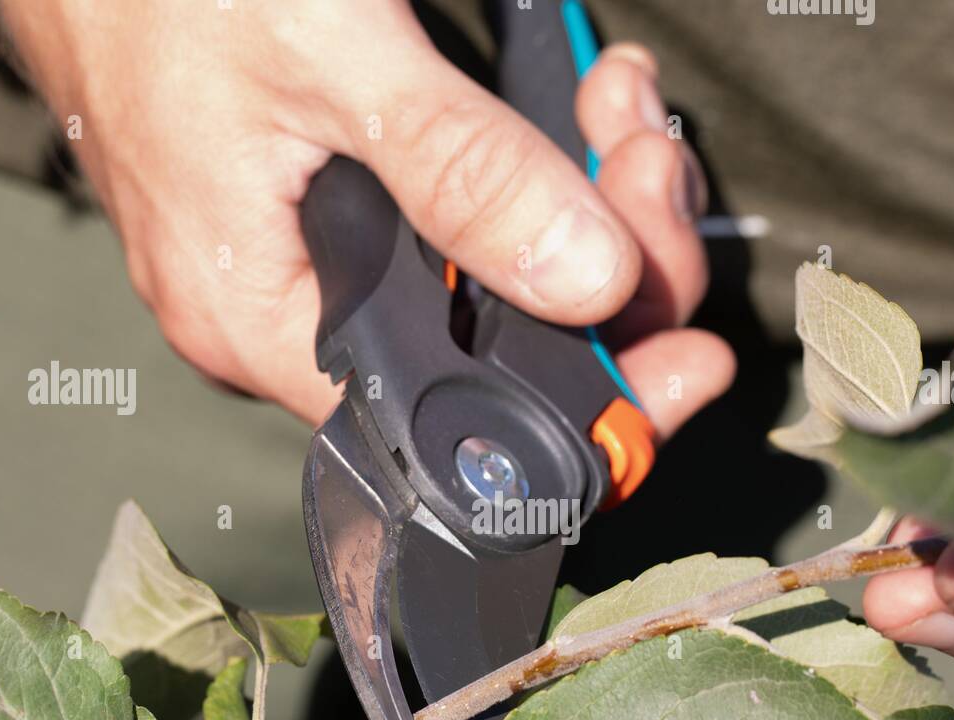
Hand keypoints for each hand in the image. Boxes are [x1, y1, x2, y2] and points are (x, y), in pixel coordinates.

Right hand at [0, 0, 733, 429]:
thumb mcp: (328, 58)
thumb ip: (462, 172)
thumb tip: (588, 281)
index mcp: (268, 325)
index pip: (459, 427)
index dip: (587, 407)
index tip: (685, 357)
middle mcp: (297, 321)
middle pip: (496, 355)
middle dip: (609, 272)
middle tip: (651, 165)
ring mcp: (320, 269)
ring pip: (495, 286)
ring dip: (589, 204)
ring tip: (622, 105)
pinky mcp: (342, 214)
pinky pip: (468, 228)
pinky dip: (540, 174)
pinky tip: (583, 104)